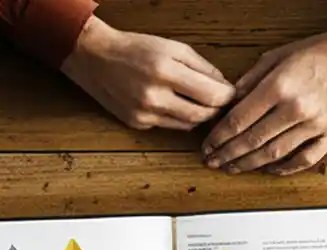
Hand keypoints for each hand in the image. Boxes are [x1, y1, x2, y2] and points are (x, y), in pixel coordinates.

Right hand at [62, 16, 234, 129]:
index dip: (226, 96)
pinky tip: (178, 105)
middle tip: (220, 100)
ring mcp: (144, 114)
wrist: (95, 57)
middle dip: (216, 109)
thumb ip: (201, 66)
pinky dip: (180, 118)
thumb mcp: (172, 47)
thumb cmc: (135, 48)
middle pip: (202, 115)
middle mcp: (154, 96)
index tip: (231, 92)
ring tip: (202, 102)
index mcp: (165, 71)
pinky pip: (170, 126)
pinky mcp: (137, 124)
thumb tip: (224, 85)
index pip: (210, 95)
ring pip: (188, 124)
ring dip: (200, 115)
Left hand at [203, 2, 326, 174]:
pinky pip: (304, 160)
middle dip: (227, 154)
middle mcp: (296, 108)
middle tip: (213, 161)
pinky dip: (284, 168)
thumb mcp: (281, 54)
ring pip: (274, 154)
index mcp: (279, 86)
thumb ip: (252, 78)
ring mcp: (316, 124)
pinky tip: (269, 169)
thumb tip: (229, 100)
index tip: (208, 145)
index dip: (218, 137)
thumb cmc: (325, 50)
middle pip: (251, 141)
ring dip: (249, 165)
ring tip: (232, 168)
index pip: (238, 120)